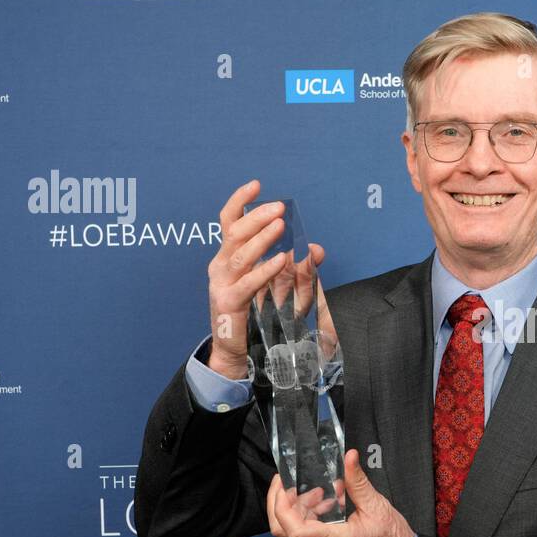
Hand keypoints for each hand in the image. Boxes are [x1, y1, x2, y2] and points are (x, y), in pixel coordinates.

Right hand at [206, 180, 329, 379]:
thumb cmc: (254, 314)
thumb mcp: (277, 286)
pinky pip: (249, 283)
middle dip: (257, 217)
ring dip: (262, 238)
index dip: (240, 202)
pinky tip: (281, 260)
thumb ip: (297, 267)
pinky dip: (265, 270)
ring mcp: (222, 284)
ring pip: (240, 255)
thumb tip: (316, 248)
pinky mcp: (229, 303)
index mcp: (228, 257)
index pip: (228, 222)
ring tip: (280, 225)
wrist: (235, 351)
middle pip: (235, 233)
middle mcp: (221, 266)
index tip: (256, 185)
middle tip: (279, 207)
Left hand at [266, 449, 413, 536]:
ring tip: (318, 490)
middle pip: (283, 530)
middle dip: (279, 502)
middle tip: (286, 481)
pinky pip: (307, 533)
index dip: (281, 505)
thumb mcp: (377, 507)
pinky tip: (328, 502)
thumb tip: (349, 457)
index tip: (283, 483)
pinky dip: (309, 514)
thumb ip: (358, 482)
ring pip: (293, 531)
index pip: (293, 529)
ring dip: (297, 507)